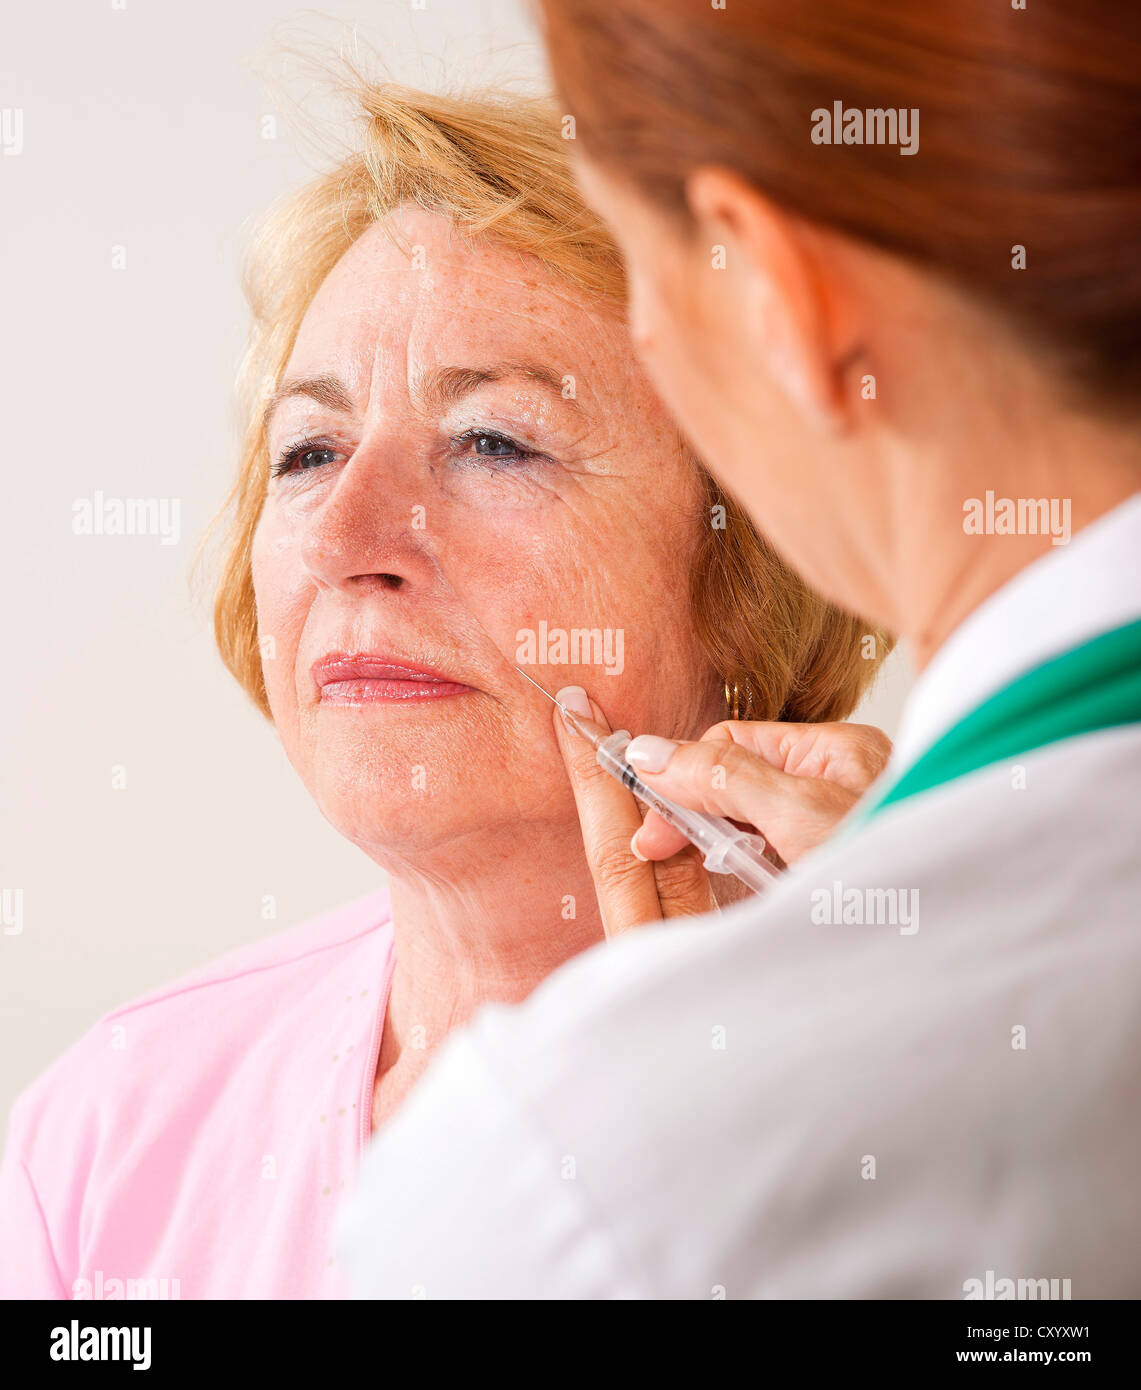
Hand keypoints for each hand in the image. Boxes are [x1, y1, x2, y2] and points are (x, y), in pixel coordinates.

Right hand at [553, 686, 890, 938]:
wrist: (953, 957)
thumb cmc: (901, 880)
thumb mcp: (799, 815)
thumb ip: (724, 778)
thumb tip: (651, 753)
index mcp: (835, 752)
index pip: (731, 744)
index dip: (683, 780)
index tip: (654, 830)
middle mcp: (838, 786)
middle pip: (738, 785)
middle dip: (700, 820)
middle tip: (661, 858)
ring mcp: (837, 835)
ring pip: (752, 833)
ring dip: (726, 857)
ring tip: (714, 885)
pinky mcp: (835, 882)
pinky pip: (772, 872)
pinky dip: (751, 886)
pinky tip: (746, 904)